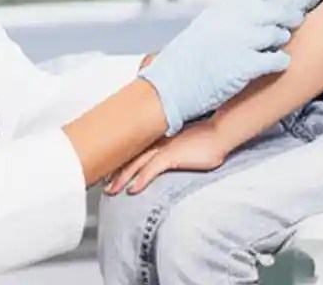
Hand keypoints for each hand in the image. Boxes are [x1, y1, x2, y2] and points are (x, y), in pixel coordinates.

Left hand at [104, 121, 227, 195]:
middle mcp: (157, 141)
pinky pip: (151, 170)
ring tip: (111, 190)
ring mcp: (163, 148)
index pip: (135, 151)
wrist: (219, 133)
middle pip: (130, 158)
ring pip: (136, 164)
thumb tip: (170, 154)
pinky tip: (132, 190)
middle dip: (115, 172)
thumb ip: (174, 147)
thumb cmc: (206, 138)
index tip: (110, 172)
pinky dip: (140, 181)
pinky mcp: (171, 156)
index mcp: (159, 138)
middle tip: (103, 184)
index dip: (121, 162)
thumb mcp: (185, 141)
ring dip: (122, 179)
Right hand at [139, 0, 299, 135]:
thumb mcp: (205, 28)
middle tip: (296, 22)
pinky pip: (277, 59)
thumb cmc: (185, 62)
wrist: (170, 87)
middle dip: (290, 17)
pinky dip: (281, 62)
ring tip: (278, 47)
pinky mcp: (246, 65)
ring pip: (279, 34)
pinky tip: (280, 64)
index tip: (286, 8)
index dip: (279, 3)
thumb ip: (229, 19)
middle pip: (278, 11)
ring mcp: (241, 41)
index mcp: (224, 8)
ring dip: (282, 41)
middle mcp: (235, 19)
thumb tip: (255, 16)